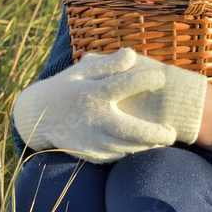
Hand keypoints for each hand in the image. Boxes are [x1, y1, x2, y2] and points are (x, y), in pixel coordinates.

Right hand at [13, 49, 207, 162]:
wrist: (39, 117)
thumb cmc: (68, 88)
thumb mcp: (82, 71)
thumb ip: (108, 64)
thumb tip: (132, 54)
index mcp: (92, 94)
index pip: (121, 85)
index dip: (143, 80)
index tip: (163, 76)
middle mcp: (93, 120)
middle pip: (130, 130)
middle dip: (154, 134)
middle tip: (173, 133)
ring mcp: (90, 141)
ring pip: (126, 148)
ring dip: (147, 145)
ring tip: (164, 139)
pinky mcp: (89, 155)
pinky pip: (116, 157)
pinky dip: (132, 152)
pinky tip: (145, 147)